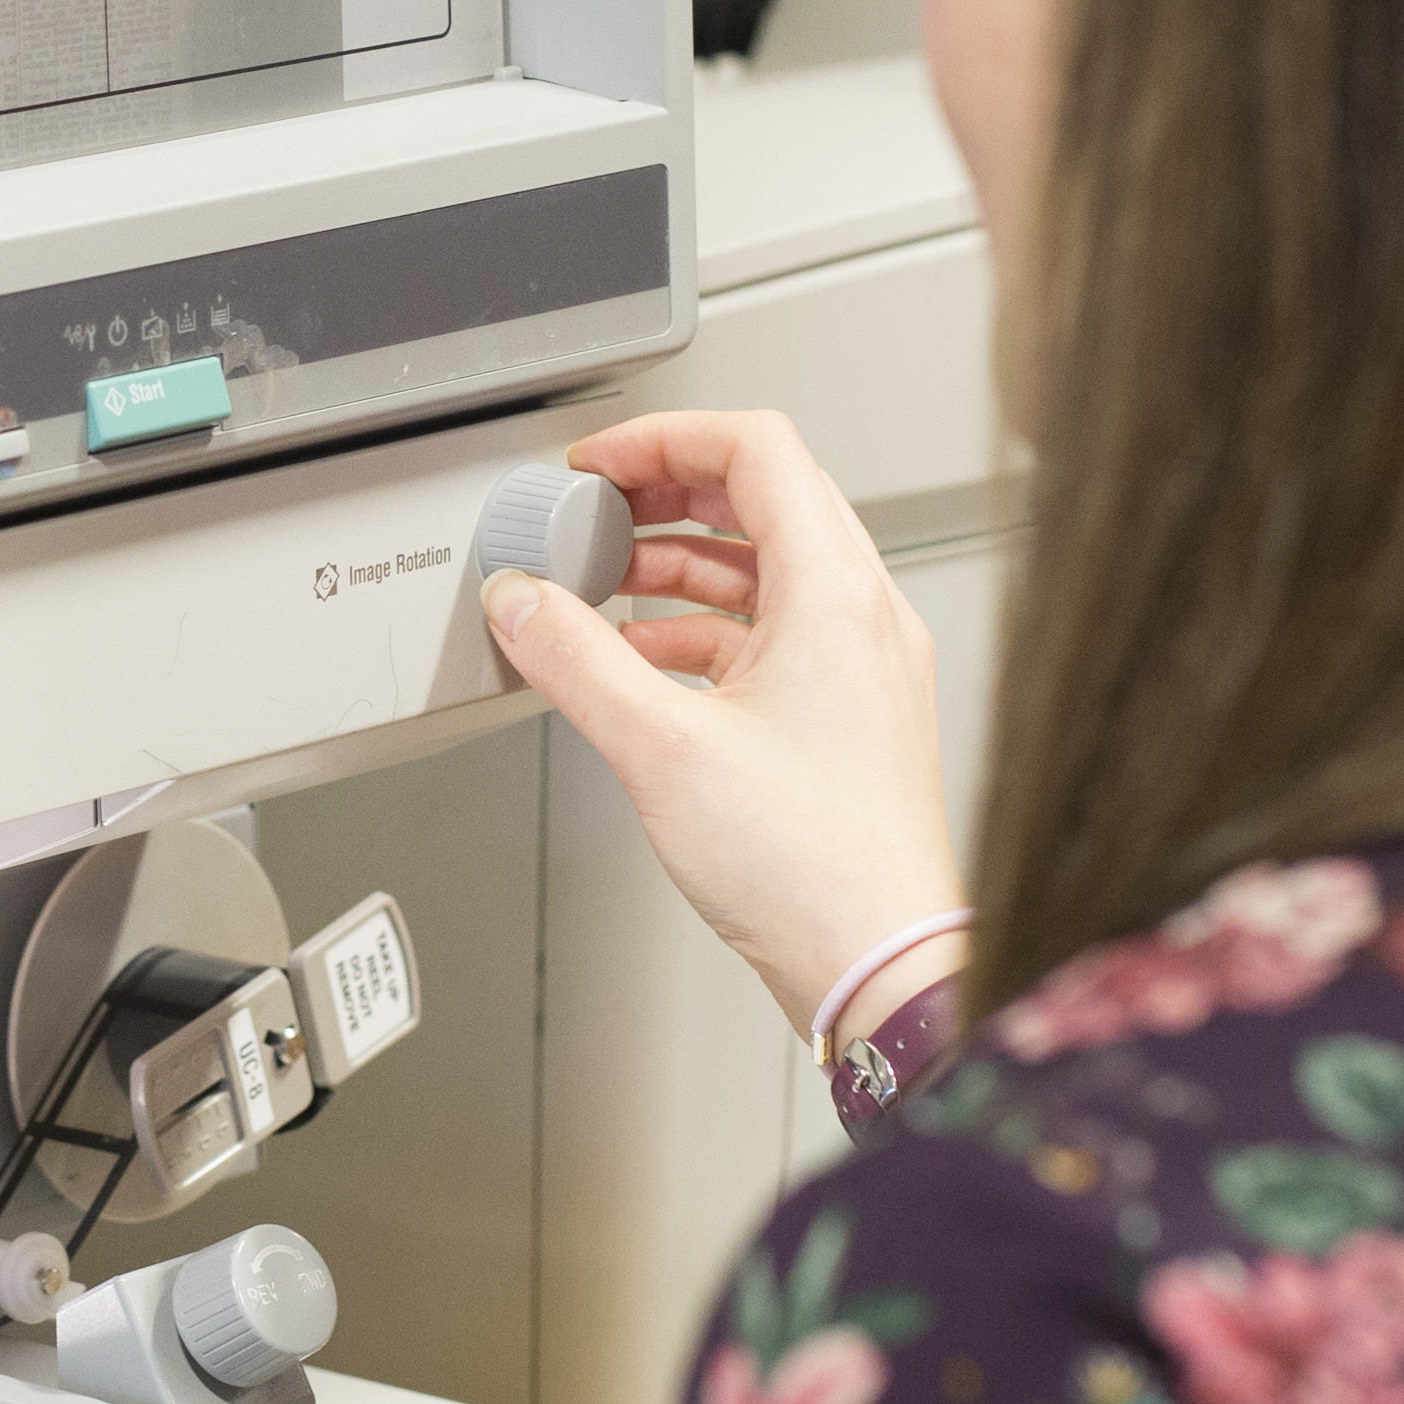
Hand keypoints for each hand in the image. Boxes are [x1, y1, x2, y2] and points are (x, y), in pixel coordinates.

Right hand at [482, 406, 967, 1034]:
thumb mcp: (661, 748)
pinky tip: (643, 660)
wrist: (881, 965)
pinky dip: (705, 628)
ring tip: (603, 582)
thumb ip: (576, 659)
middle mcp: (866, 617)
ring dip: (681, 565)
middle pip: (765, 501)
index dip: (665, 438)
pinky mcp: (852, 717)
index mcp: (837, 594)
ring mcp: (866, 667)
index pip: (759, 449)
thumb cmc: (813, 867)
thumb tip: (522, 602)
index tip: (599, 463)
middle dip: (666, 496)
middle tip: (596, 511)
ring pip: (768, 571)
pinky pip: (775, 634)